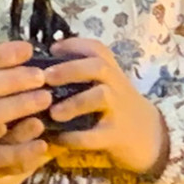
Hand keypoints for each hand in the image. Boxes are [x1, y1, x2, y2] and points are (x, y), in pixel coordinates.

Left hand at [42, 37, 167, 175]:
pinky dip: (76, 137)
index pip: (95, 48)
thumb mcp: (102, 83)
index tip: (51, 50)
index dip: (72, 45)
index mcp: (109, 69)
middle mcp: (116, 84)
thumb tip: (34, 68)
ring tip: (54, 113)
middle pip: (98, 66)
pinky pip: (96, 135)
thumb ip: (78, 73)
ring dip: (75, 102)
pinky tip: (58, 137)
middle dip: (70, 69)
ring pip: (100, 97)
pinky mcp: (117, 136)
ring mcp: (119, 109)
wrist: (150, 135)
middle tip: (46, 77)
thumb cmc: (113, 105)